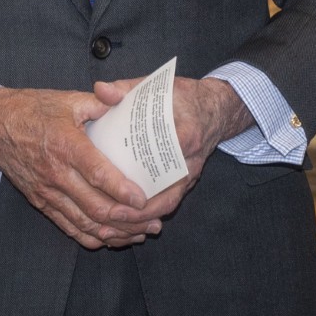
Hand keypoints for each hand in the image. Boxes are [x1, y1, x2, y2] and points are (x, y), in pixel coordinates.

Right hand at [0, 87, 168, 248]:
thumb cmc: (34, 110)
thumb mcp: (69, 99)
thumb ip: (102, 103)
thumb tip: (131, 102)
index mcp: (65, 145)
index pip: (97, 173)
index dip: (121, 189)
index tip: (143, 199)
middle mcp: (56, 174)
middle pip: (93, 206)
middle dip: (126, 218)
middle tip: (153, 219)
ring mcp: (47, 192)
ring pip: (83, 222)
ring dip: (114, 232)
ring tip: (141, 233)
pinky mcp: (41, 203)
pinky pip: (68, 227)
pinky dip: (91, 237)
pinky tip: (112, 238)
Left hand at [92, 74, 251, 219]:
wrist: (215, 108)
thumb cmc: (183, 96)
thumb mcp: (156, 86)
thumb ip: (126, 88)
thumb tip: (100, 89)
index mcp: (185, 133)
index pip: (165, 159)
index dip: (146, 176)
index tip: (120, 186)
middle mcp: (190, 159)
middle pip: (167, 194)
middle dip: (139, 211)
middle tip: (109, 216)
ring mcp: (191, 173)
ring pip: (168, 204)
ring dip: (141, 220)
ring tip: (112, 228)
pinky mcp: (187, 181)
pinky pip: (170, 203)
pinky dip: (149, 216)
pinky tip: (125, 223)